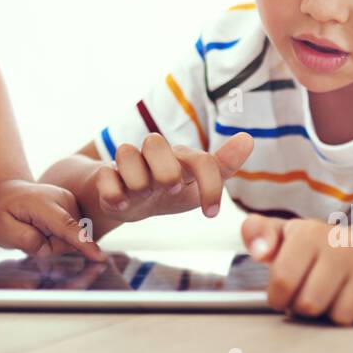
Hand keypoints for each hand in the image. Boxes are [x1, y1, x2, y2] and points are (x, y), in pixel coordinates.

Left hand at [0, 179, 105, 260]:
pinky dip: (57, 237)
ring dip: (52, 242)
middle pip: (67, 240)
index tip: (99, 256)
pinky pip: (71, 235)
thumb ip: (24, 240)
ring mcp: (71, 202)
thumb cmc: (3, 213)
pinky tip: (44, 228)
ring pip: (70, 239)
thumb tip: (46, 248)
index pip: (67, 226)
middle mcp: (63, 199)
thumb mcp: (1, 229)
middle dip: (48, 246)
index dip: (82, 243)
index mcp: (43, 203)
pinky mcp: (75, 209)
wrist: (8, 193)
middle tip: (27, 233)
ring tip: (35, 229)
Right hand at [95, 132, 252, 221]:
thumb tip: (248, 138)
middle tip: (170, 191)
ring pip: (125, 152)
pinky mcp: (106, 178)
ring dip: (137, 180)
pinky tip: (122, 204)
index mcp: (179, 158)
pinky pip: (104, 176)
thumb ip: (222, 165)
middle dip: (165, 171)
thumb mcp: (196, 184)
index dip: (209, 185)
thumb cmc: (167, 191)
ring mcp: (127, 165)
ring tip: (143, 196)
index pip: (200, 159)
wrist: (129, 202)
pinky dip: (113, 192)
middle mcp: (153, 156)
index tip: (211, 214)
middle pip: (154, 142)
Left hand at [243, 215, 352, 325]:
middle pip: (310, 304)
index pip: (282, 282)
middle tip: (309, 294)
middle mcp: (343, 243)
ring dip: (332, 314)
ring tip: (332, 295)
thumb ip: (256, 233)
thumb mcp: (280, 234)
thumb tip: (260, 252)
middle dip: (304, 307)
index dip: (278, 298)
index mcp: (310, 232)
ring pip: (340, 316)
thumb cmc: (312, 248)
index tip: (283, 294)